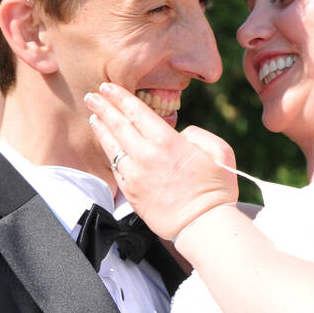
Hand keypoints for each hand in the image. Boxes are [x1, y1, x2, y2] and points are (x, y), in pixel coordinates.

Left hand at [86, 82, 237, 240]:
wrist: (202, 225)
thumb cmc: (215, 190)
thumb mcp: (220, 151)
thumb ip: (198, 134)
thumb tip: (180, 135)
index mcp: (166, 141)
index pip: (136, 111)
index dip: (120, 97)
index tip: (108, 87)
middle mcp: (145, 155)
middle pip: (118, 125)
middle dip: (103, 107)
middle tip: (93, 95)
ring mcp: (135, 175)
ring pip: (112, 146)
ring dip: (101, 128)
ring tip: (94, 116)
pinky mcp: (131, 192)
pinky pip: (115, 168)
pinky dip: (108, 152)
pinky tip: (107, 145)